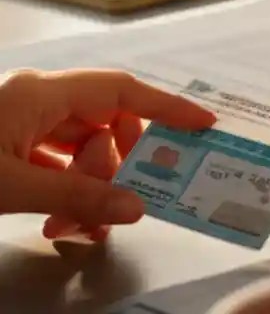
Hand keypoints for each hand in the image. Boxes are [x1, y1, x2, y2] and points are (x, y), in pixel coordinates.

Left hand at [0, 68, 215, 239]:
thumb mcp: (9, 186)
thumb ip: (74, 196)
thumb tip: (136, 208)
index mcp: (40, 93)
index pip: (121, 91)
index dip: (165, 107)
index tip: (203, 125)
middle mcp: (36, 99)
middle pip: (103, 123)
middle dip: (116, 166)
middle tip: (121, 200)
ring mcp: (20, 120)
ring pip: (78, 149)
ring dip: (86, 188)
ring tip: (71, 227)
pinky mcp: (8, 143)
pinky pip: (53, 162)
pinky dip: (63, 190)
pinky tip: (59, 221)